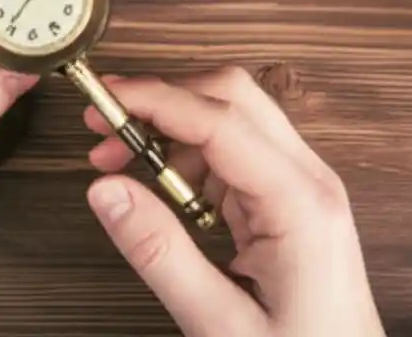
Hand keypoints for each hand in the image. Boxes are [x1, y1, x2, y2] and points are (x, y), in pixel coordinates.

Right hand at [82, 68, 384, 336]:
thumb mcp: (220, 324)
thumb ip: (160, 254)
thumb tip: (106, 191)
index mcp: (301, 204)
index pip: (219, 119)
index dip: (155, 98)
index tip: (102, 98)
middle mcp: (309, 182)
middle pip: (232, 97)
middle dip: (162, 98)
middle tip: (104, 122)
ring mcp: (304, 188)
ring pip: (232, 119)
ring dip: (171, 126)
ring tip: (119, 160)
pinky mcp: (291, 203)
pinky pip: (236, 154)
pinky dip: (189, 155)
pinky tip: (158, 186)